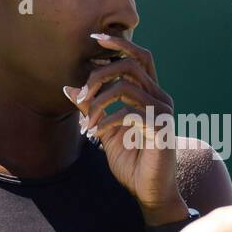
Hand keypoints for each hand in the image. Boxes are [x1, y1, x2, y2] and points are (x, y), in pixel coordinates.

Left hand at [62, 33, 185, 222]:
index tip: (95, 39)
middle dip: (100, 74)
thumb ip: (91, 108)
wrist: (150, 191)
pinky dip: (106, 120)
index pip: (141, 57)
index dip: (120, 43)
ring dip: (99, 102)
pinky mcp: (161, 128)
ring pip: (126, 86)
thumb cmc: (132, 161)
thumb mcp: (106, 130)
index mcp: (151, 94)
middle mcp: (161, 98)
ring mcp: (164, 112)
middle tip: (82, 95)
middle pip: (131, 65)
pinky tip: (96, 134)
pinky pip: (128, 112)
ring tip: (86, 122)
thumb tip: (68, 88)